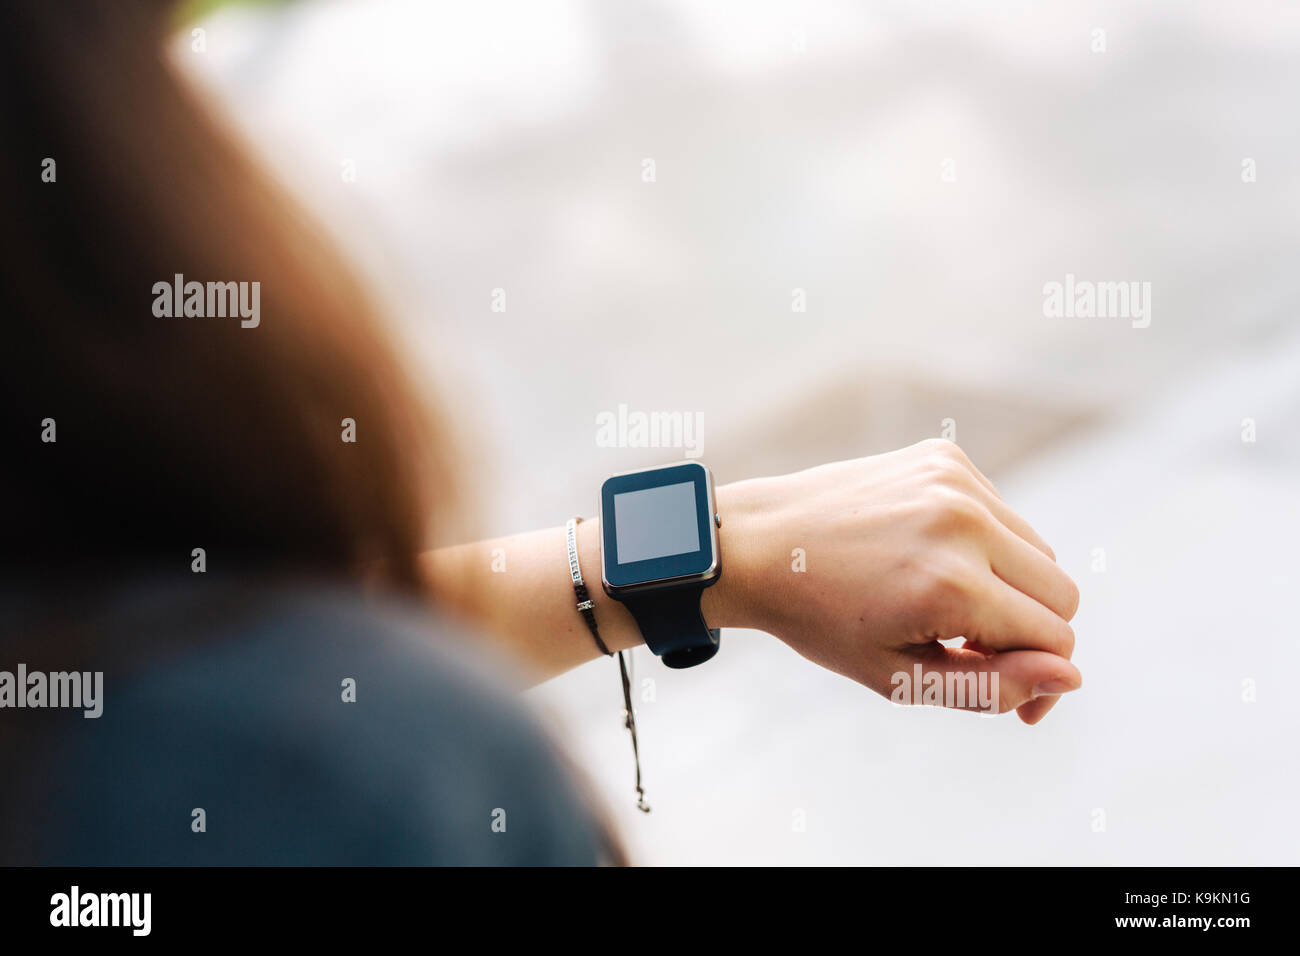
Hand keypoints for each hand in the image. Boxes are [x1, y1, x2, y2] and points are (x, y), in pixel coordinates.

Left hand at [704, 439, 1079, 723]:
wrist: (759, 544)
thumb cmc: (823, 619)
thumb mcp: (900, 676)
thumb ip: (991, 686)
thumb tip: (1070, 677)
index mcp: (952, 586)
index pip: (1055, 637)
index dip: (1039, 677)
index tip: (1009, 695)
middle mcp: (962, 524)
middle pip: (1061, 591)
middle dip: (1030, 629)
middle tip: (969, 646)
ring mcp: (954, 482)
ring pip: (1039, 550)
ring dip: (1008, 584)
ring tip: (943, 601)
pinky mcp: (944, 457)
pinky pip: (1003, 512)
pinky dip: (983, 541)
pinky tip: (926, 553)